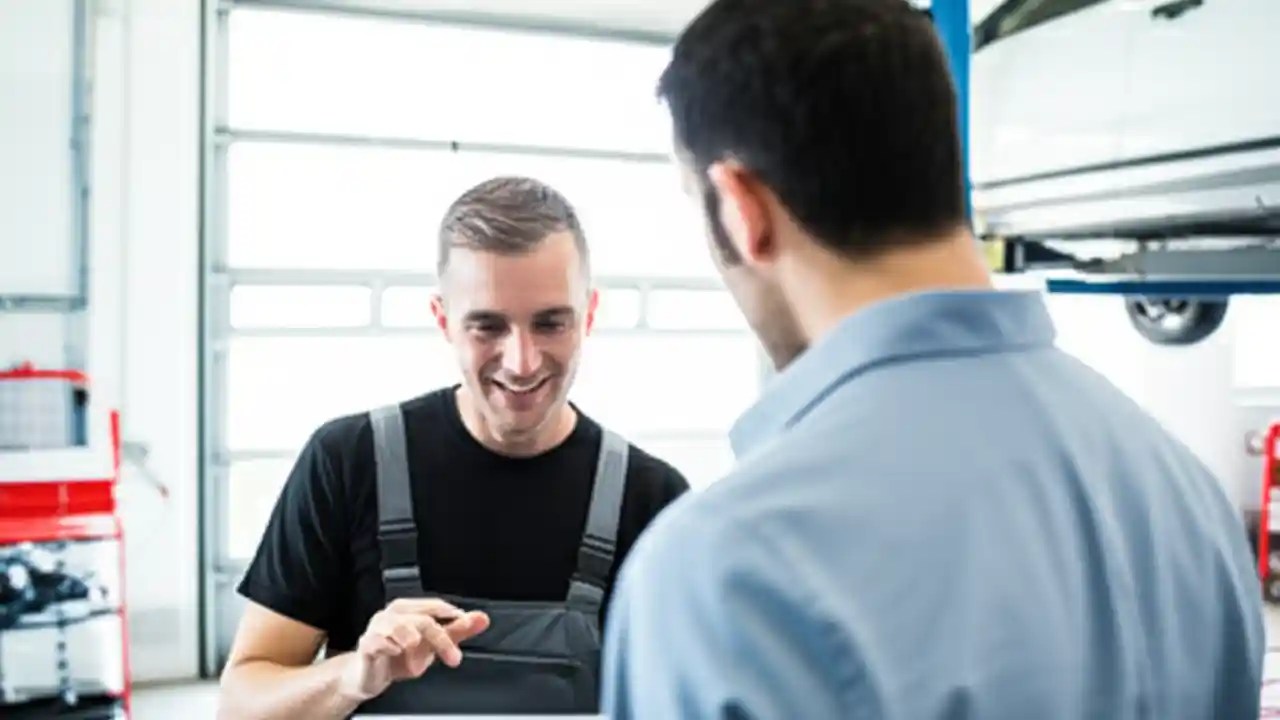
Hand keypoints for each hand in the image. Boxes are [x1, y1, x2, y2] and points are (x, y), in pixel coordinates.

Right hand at [338, 598, 489, 701]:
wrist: (367, 677)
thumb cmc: (398, 657)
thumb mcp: (431, 645)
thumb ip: (456, 631)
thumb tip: (482, 618)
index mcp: (409, 609)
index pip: (436, 606)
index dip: (454, 617)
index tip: (467, 627)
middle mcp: (392, 614)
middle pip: (424, 620)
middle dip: (442, 640)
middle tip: (454, 658)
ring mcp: (377, 628)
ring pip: (401, 628)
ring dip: (415, 645)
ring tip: (419, 661)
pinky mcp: (366, 644)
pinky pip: (379, 642)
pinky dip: (391, 648)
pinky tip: (396, 654)